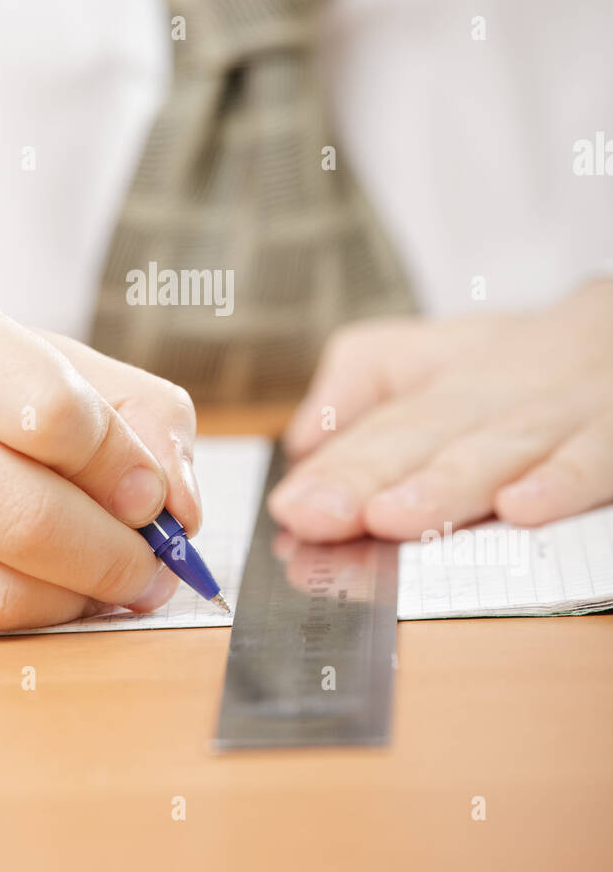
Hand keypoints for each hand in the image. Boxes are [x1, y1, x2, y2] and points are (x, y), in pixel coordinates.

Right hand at [0, 280, 199, 629]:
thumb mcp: (17, 351)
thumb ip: (126, 408)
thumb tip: (182, 506)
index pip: (52, 413)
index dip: (126, 466)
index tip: (153, 495)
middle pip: (31, 517)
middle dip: (119, 557)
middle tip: (151, 565)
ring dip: (78, 599)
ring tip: (104, 581)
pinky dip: (20, 618)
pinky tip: (35, 590)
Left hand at [269, 281, 612, 541]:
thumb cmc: (519, 360)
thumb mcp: (429, 355)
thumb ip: (359, 388)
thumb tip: (300, 441)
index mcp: (445, 387)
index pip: (382, 431)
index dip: (335, 470)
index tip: (289, 507)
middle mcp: (494, 400)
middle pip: (424, 437)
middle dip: (368, 478)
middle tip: (318, 516)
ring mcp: (556, 418)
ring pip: (496, 451)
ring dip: (445, 486)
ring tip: (394, 517)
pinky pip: (592, 459)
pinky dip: (560, 481)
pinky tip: (524, 505)